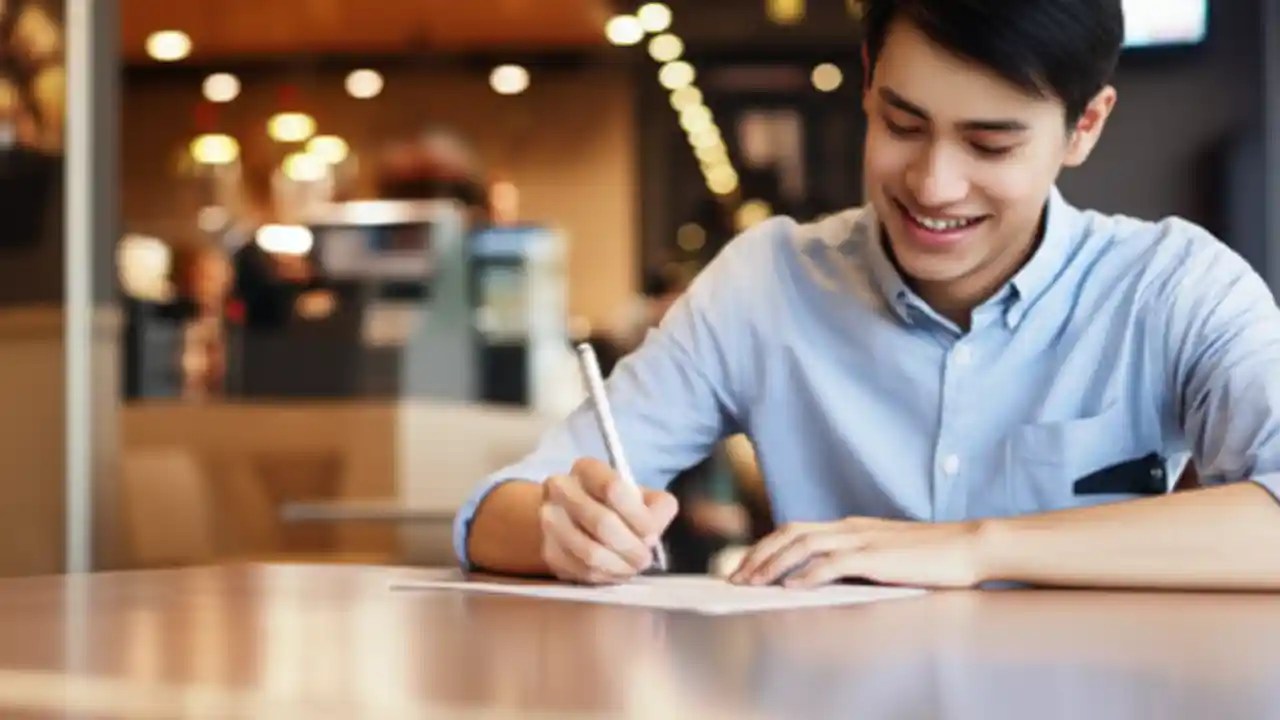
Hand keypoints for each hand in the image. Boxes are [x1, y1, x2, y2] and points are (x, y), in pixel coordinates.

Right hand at [540, 458, 678, 584]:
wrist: (579, 521)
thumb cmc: (621, 508)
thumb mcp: (644, 498)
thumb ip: (656, 509)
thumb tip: (650, 534)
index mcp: (587, 469)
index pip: (613, 489)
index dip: (638, 517)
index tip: (651, 534)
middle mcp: (561, 488)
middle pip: (602, 522)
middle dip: (631, 547)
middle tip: (644, 559)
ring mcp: (549, 520)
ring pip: (590, 552)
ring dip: (619, 565)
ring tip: (632, 567)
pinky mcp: (548, 551)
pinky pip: (580, 570)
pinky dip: (604, 576)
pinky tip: (615, 572)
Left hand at [728, 517, 988, 588]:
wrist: (970, 545)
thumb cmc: (933, 554)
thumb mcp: (885, 553)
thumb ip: (857, 559)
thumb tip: (826, 577)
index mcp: (851, 526)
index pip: (796, 530)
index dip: (766, 547)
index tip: (745, 566)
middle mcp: (850, 528)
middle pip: (790, 534)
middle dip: (758, 555)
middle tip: (736, 577)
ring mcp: (863, 539)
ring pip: (804, 546)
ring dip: (773, 565)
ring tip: (753, 583)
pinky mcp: (877, 556)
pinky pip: (834, 563)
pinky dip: (808, 574)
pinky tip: (791, 587)